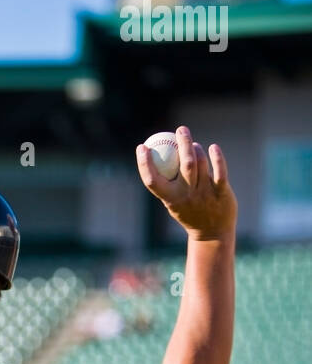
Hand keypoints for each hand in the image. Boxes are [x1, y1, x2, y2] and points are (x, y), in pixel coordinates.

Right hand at [136, 126, 236, 241]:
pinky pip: (219, 171)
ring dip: (196, 149)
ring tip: (193, 145)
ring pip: (201, 164)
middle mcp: (187, 195)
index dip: (144, 163)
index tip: (142, 147)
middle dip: (182, 143)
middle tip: (180, 129)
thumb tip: (158, 155)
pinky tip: (213, 147)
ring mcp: (205, 194)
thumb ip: (167, 183)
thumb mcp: (173, 202)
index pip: (152, 180)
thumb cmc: (189, 213)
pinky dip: (217, 158)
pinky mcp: (221, 193)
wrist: (211, 234)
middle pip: (185, 164)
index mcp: (170, 199)